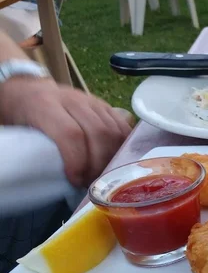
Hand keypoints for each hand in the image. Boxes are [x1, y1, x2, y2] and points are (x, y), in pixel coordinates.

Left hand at [0, 77, 131, 186]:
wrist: (26, 91)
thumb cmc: (19, 118)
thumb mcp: (19, 132)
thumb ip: (38, 151)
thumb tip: (61, 181)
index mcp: (44, 105)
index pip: (70, 134)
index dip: (78, 161)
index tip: (76, 180)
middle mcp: (71, 99)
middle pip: (98, 132)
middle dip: (99, 162)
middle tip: (93, 181)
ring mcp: (91, 100)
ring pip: (113, 129)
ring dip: (113, 157)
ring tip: (104, 174)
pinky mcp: (104, 104)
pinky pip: (122, 126)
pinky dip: (124, 146)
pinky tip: (117, 160)